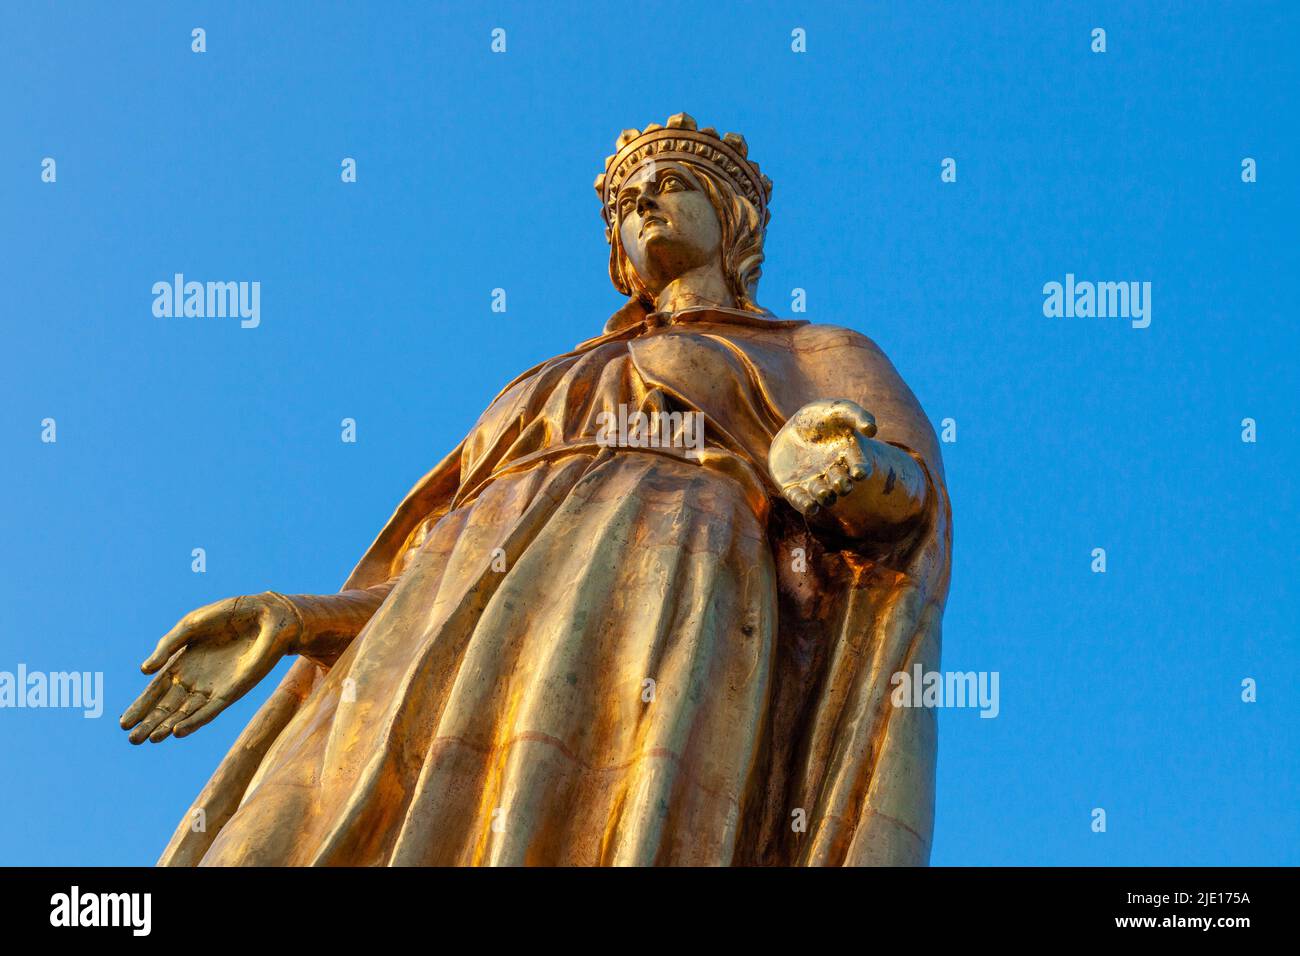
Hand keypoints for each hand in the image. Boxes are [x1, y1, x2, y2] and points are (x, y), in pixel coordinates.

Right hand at [120, 593, 300, 743]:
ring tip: (150, 739)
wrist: (267, 614)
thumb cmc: (230, 615)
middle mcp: (196, 680)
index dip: (140, 706)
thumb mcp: (190, 626)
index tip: (122, 723)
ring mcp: (214, 688)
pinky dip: (194, 721)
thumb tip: (143, 671)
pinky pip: (210, 711)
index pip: (157, 690)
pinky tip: (178, 732)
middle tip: (131, 739)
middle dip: (150, 723)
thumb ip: (166, 646)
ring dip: (168, 726)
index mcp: (183, 664)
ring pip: (186, 713)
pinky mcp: (233, 691)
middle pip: (168, 707)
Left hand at [768, 399, 878, 516]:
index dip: (860, 470)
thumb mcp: (839, 409)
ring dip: (825, 496)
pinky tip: (810, 507)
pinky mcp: (794, 488)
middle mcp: (833, 473)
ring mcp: (814, 482)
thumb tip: (873, 429)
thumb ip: (857, 415)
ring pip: (822, 494)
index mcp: (848, 457)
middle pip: (841, 483)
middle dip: (843, 485)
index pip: (859, 467)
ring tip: (826, 494)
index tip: (859, 472)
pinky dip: (805, 505)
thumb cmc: (822, 419)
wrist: (794, 430)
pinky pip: (800, 500)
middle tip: (842, 484)